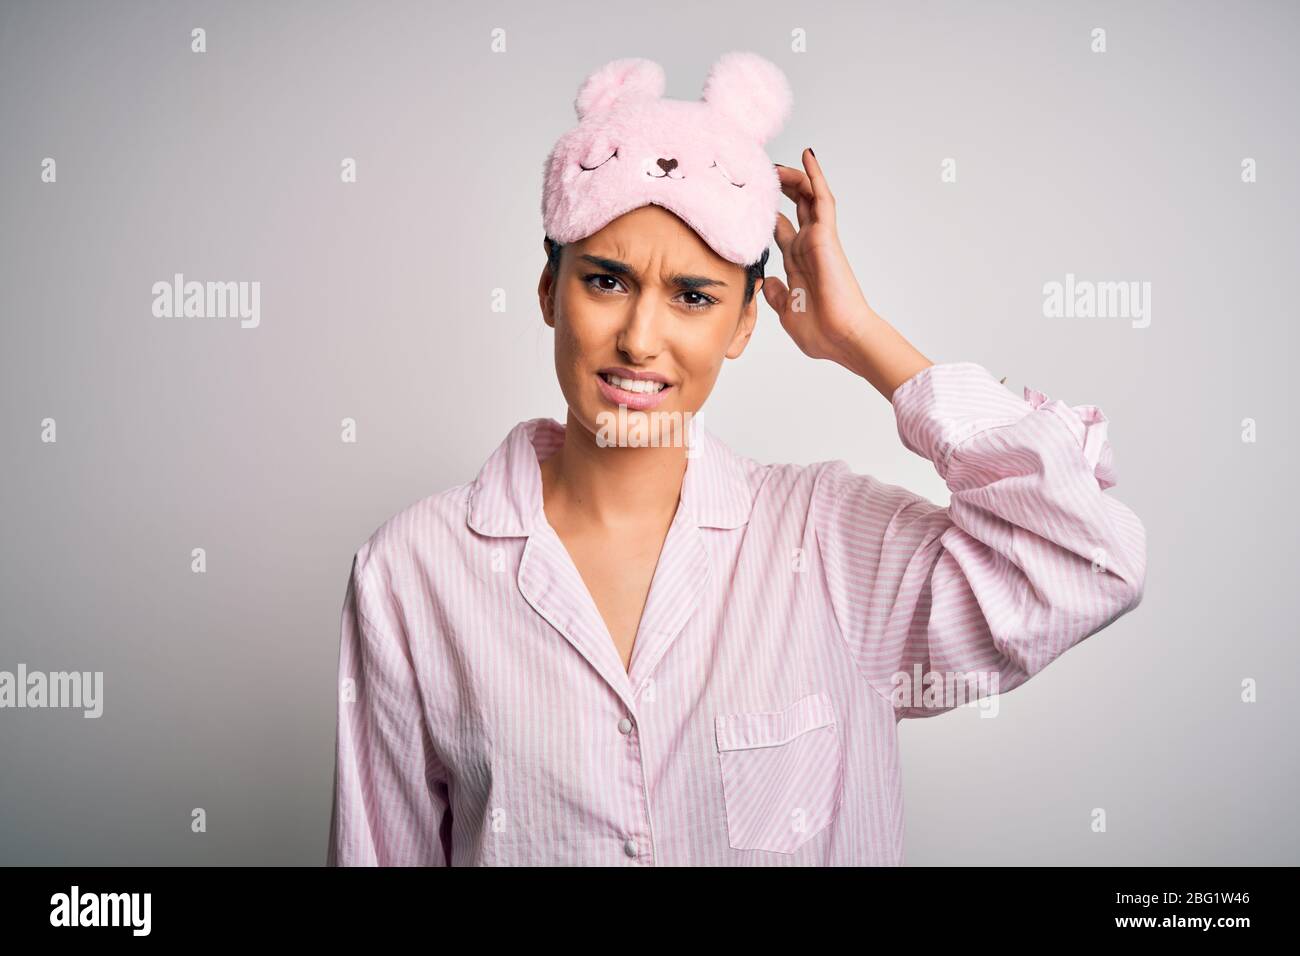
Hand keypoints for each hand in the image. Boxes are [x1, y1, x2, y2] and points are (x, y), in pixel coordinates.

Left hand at [764, 148, 875, 371]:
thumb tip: (767, 282)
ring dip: (794, 177)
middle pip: (795, 207)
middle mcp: (808, 248)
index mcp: (798, 264)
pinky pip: (821, 199)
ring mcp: (818, 240)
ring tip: (777, 162)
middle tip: (762, 172)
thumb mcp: (787, 312)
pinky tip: (806, 157)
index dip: (768, 213)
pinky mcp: (825, 236)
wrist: (842, 339)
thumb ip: (777, 294)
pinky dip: (815, 177)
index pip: (782, 229)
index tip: (752, 200)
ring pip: (807, 197)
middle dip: (780, 188)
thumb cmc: (822, 332)